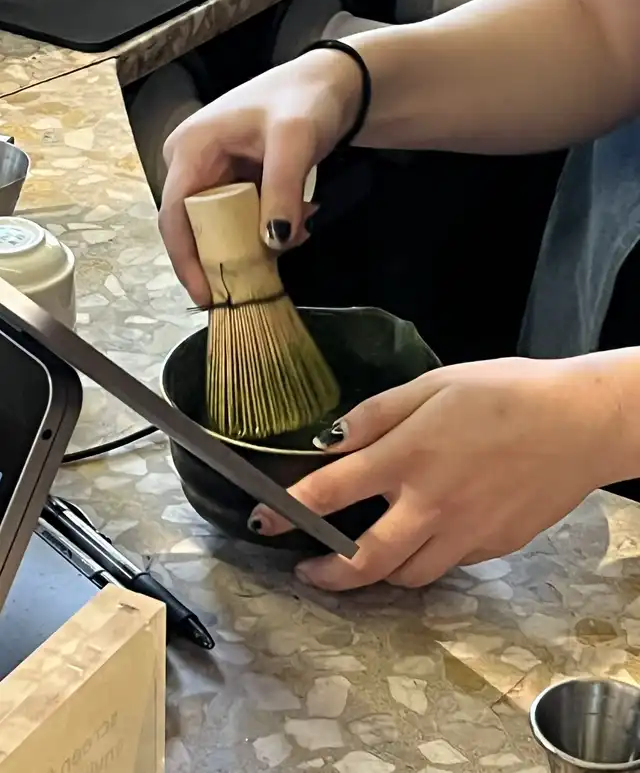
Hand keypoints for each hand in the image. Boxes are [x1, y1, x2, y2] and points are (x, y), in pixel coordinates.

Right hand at [159, 50, 360, 306]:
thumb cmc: (306, 100)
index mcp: (190, 149)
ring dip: (259, 240)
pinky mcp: (233, 181)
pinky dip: (268, 226)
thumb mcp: (295, 142)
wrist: (331, 84)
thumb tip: (273, 240)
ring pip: (222, 228)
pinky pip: (240, 219)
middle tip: (274, 263)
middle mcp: (191, 163)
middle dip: (234, 252)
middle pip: (196, 228)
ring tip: (301, 228)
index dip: (187, 261)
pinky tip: (301, 217)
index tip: (207, 296)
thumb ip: (282, 190)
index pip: (174, 216)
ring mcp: (211, 173)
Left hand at [248, 356, 624, 590]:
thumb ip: (376, 414)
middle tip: (309, 569)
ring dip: (375, 574)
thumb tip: (328, 439)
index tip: (263, 521)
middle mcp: (431, 504)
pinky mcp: (492, 547)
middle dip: (327, 573)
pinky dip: (424, 559)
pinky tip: (422, 537)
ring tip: (361, 559)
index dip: (288, 509)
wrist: (579, 422)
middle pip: (366, 560)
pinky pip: (447, 564)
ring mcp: (465, 532)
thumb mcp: (434, 385)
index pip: (330, 491)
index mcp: (409, 456)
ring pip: (407, 574)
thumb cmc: (506, 392)